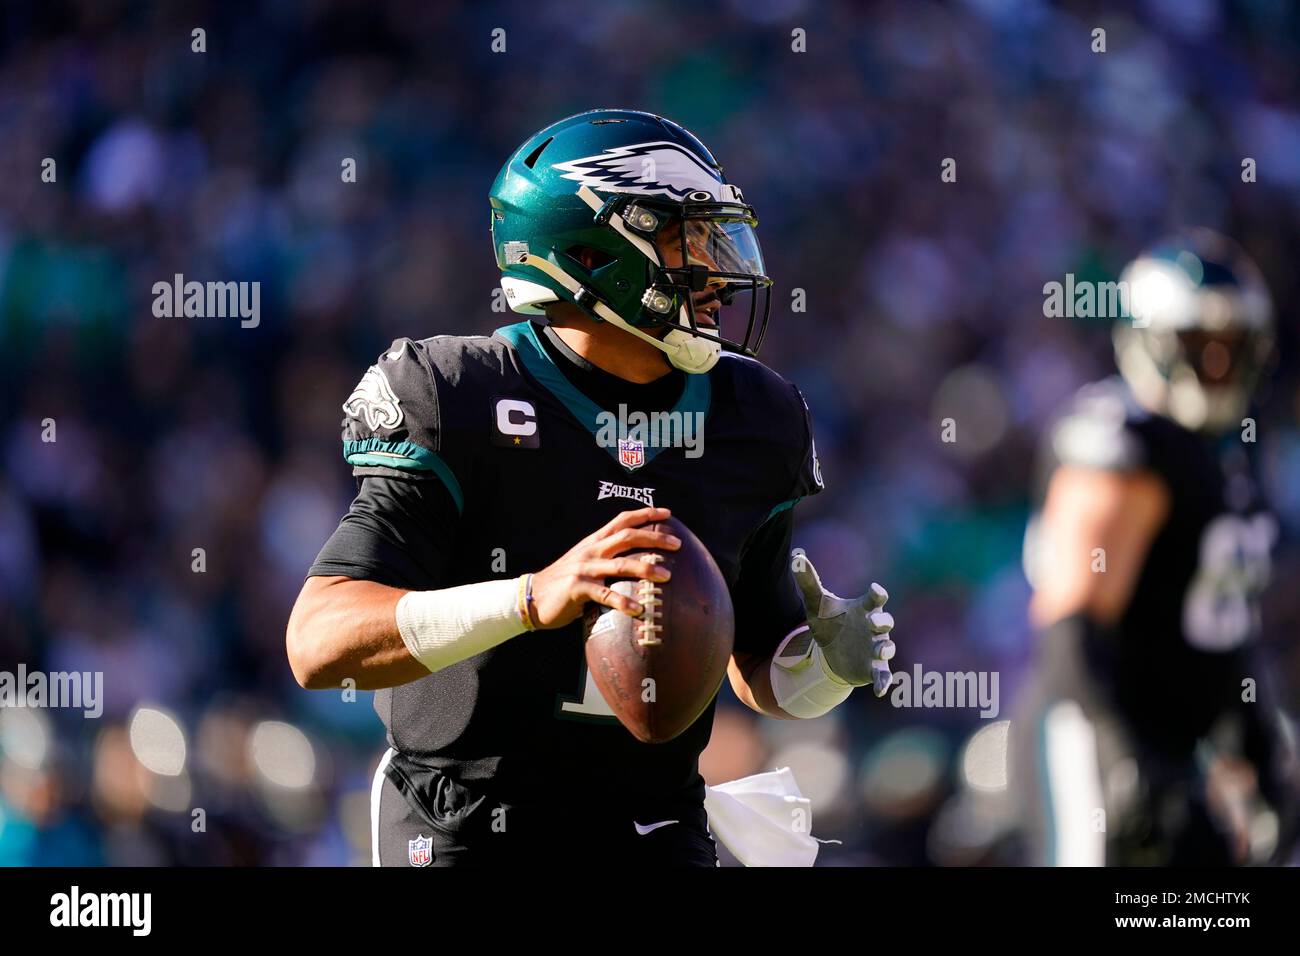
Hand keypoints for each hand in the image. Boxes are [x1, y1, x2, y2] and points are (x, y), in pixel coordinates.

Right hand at [529, 507, 680, 628]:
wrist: (532, 596)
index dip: (645, 514)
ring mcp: (584, 568)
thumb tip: (636, 561)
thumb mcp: (585, 563)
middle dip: (654, 538)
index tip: (668, 514)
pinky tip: (638, 609)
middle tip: (677, 544)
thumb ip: (606, 558)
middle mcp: (591, 551)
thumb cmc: (564, 582)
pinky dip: (622, 601)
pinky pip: (604, 594)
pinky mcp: (577, 588)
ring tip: (667, 576)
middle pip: (627, 537)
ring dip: (645, 568)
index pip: (622, 520)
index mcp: (595, 542)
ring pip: (620, 564)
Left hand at [792, 552, 896, 696]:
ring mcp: (875, 649)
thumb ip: (808, 580)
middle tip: (873, 622)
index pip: (876, 598)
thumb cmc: (828, 622)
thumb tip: (795, 556)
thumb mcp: (815, 603)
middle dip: (882, 621)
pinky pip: (884, 675)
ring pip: (887, 647)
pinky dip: (885, 682)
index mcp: (863, 609)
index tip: (874, 590)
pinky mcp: (873, 668)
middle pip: (885, 622)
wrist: (829, 652)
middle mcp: (874, 628)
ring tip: (879, 651)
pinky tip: (882, 690)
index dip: (877, 594)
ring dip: (885, 649)